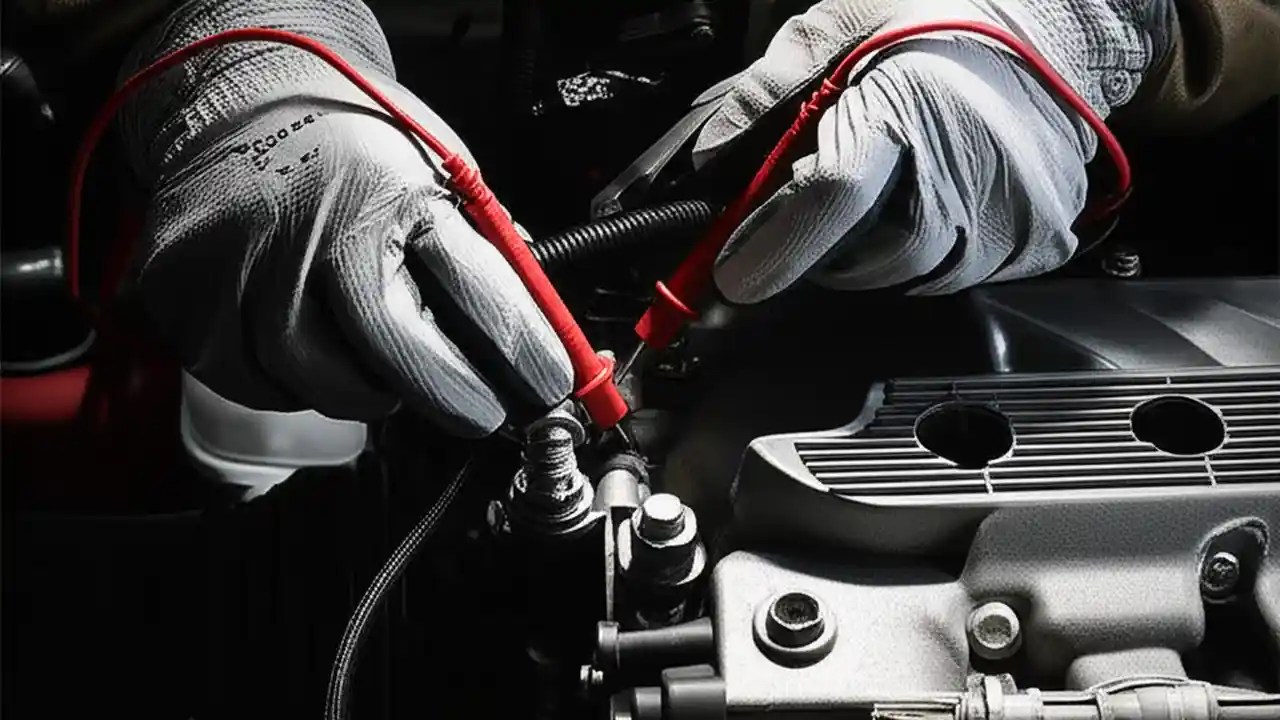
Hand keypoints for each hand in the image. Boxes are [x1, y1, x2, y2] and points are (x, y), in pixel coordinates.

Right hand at [118, 0, 570, 435]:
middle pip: (393, 353)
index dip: (520, 352)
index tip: (546, 386)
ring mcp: (235, 264)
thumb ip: (475, 250)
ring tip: (375, 352)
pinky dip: (293, 378)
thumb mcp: (433, 170)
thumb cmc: (349, 143)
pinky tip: (306, 338)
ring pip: (319, 383)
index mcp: (388, 185)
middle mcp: (307, 222)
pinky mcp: (181, 298)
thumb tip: (534, 337)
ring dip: (363, 387)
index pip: (473, 290)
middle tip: (476, 407)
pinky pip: (255, 381)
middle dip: (451, 394)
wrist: (237, 100)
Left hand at [695, 0, 1171, 301]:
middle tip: (817, 207)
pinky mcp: (1038, 241)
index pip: (832, 196)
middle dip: (820, 250)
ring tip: (881, 190)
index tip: (732, 273)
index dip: (772, 246)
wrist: (1057, 23)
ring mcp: (1014, 213)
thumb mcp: (843, 21)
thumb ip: (768, 88)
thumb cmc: (946, 14)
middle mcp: (971, 166)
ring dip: (870, 252)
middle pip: (867, 258)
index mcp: (914, 103)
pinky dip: (923, 256)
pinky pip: (955, 277)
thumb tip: (712, 153)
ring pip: (909, 277)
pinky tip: (925, 201)